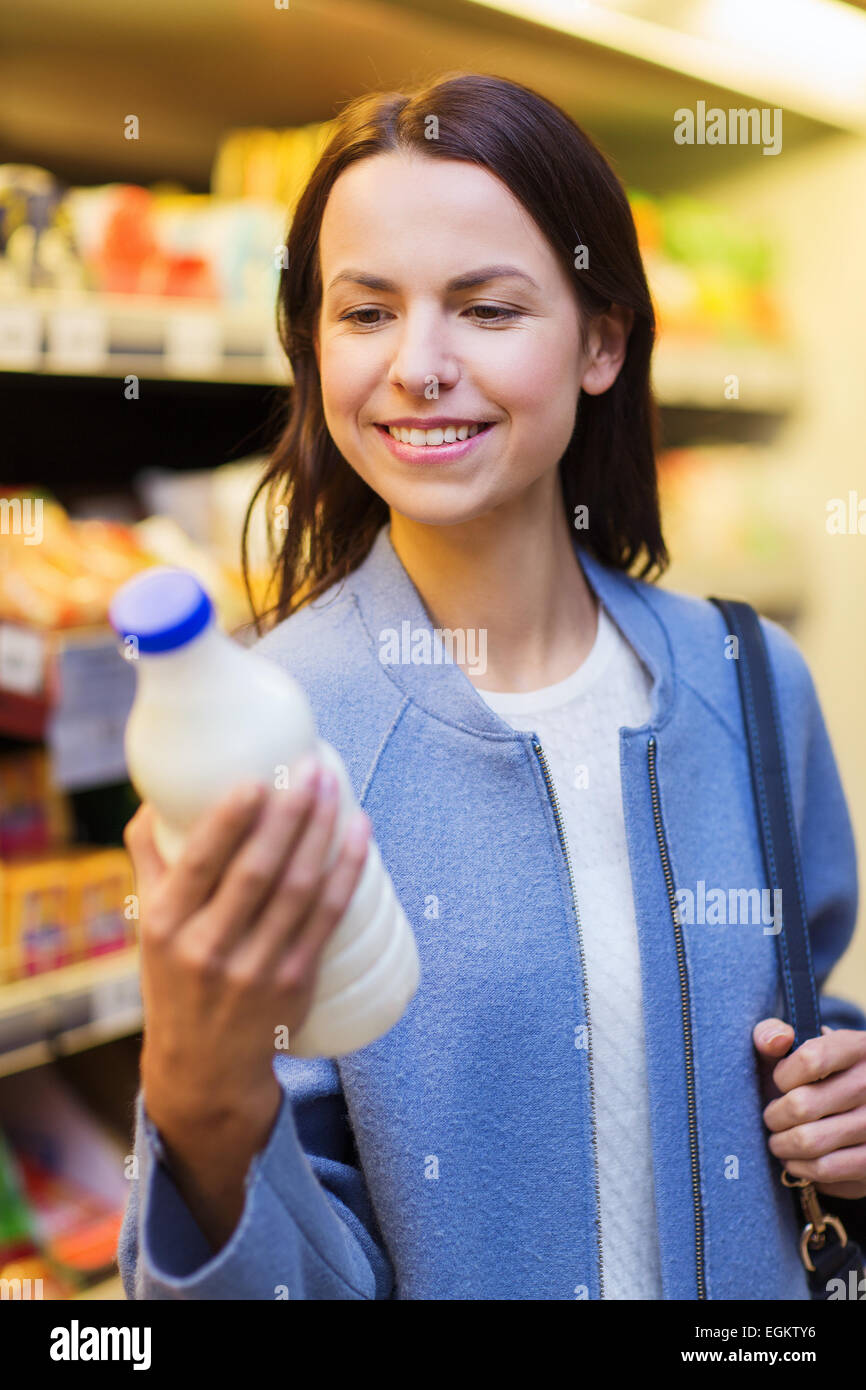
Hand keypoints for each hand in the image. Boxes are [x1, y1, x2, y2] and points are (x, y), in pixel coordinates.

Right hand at [124, 757, 371, 1136]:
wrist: (204, 1068)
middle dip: (289, 814)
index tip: (257, 779)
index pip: (199, 865)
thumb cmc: (175, 976)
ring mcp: (255, 970)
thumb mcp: (148, 925)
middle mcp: (207, 949)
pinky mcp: (295, 983)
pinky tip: (359, 835)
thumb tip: (155, 797)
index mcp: (165, 927)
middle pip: (258, 872)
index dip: (230, 822)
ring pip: (297, 891)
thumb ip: (151, 860)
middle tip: (311, 766)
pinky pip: (327, 919)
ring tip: (333, 787)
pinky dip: (346, 873)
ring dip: (321, 833)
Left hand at [753, 1018, 865, 1198]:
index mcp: (857, 1048)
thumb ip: (776, 1033)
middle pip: (802, 1105)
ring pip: (809, 1142)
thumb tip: (775, 1041)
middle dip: (773, 1116)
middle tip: (771, 1119)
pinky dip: (801, 1169)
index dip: (782, 1075)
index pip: (810, 1059)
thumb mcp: (806, 1043)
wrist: (864, 1103)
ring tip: (779, 1141)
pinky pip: (825, 1170)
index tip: (780, 1082)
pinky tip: (797, 1160)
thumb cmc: (823, 1072)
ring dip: (782, 1146)